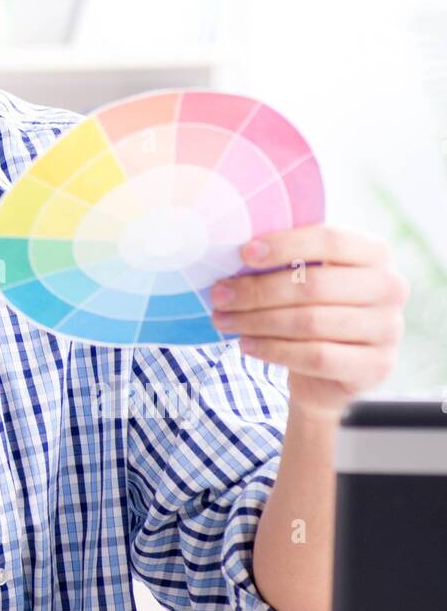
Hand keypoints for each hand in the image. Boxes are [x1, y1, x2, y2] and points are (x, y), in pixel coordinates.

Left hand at [210, 226, 409, 418]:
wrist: (330, 370)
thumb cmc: (312, 307)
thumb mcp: (304, 276)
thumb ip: (285, 260)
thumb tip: (235, 254)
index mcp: (374, 253)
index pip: (330, 240)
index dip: (285, 245)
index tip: (244, 254)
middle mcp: (390, 287)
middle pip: (314, 285)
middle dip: (258, 290)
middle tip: (219, 295)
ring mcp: (389, 329)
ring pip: (311, 322)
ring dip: (257, 321)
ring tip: (224, 320)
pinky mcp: (376, 366)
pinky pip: (316, 356)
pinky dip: (274, 349)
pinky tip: (246, 344)